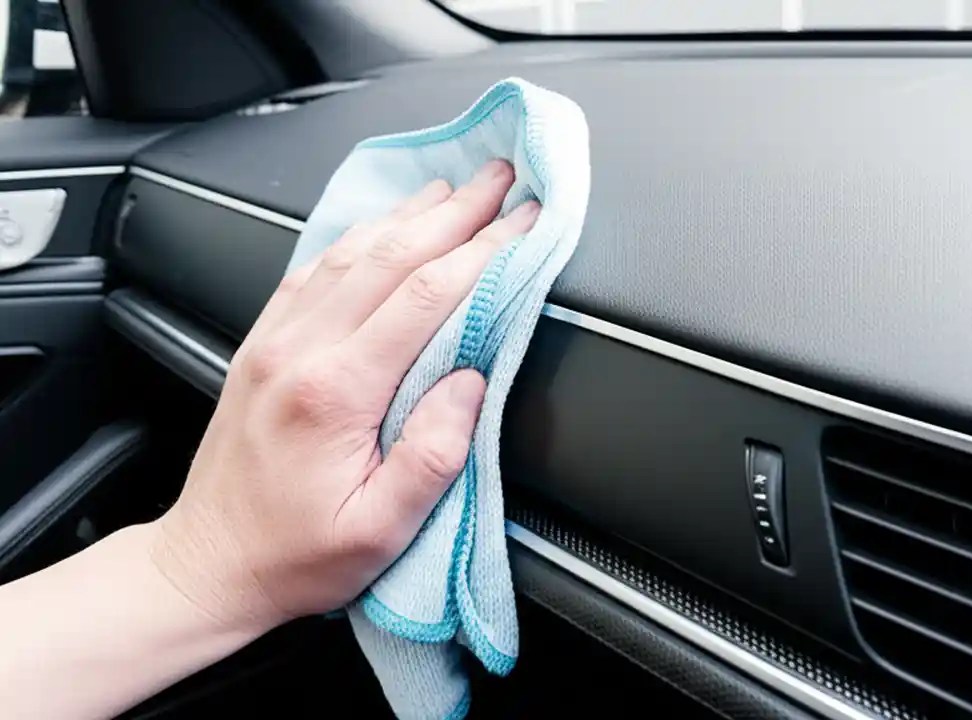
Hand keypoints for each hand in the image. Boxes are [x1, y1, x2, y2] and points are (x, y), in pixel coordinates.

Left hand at [150, 160, 538, 632]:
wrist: (209, 564)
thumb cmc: (295, 555)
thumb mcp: (380, 530)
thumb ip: (433, 455)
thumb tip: (470, 383)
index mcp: (336, 391)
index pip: (427, 295)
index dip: (484, 251)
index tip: (524, 224)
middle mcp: (301, 351)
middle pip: (392, 256)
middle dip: (456, 212)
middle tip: (501, 181)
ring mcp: (275, 341)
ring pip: (351, 253)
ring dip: (409, 214)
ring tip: (454, 189)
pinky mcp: (262, 345)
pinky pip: (312, 270)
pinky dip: (357, 237)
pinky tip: (381, 225)